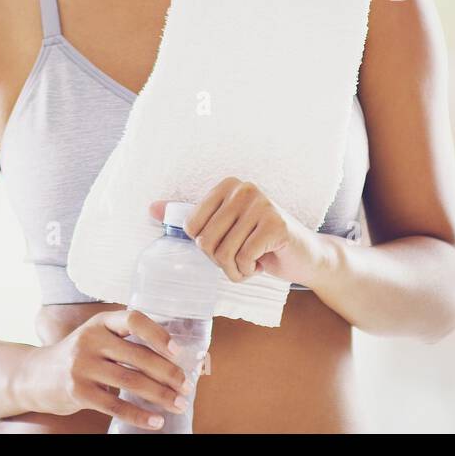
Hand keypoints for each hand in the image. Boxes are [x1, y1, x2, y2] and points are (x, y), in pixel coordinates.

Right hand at [15, 308, 195, 430]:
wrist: (34, 376)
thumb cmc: (78, 356)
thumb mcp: (96, 338)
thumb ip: (125, 341)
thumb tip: (172, 358)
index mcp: (100, 322)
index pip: (133, 319)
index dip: (157, 334)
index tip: (177, 351)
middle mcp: (90, 340)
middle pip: (138, 356)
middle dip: (168, 373)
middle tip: (186, 386)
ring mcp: (82, 366)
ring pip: (130, 381)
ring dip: (159, 395)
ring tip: (178, 403)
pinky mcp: (77, 391)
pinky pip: (114, 405)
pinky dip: (138, 414)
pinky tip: (155, 421)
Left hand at [150, 178, 327, 286]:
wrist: (304, 256)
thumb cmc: (260, 243)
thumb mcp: (224, 228)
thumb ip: (191, 217)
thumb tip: (151, 208)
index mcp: (228, 185)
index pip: (191, 226)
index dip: (206, 246)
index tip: (228, 243)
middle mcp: (245, 188)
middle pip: (206, 241)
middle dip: (221, 261)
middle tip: (241, 257)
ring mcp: (263, 204)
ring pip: (224, 252)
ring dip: (235, 268)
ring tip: (252, 260)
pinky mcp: (276, 224)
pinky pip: (244, 258)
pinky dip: (250, 270)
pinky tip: (263, 262)